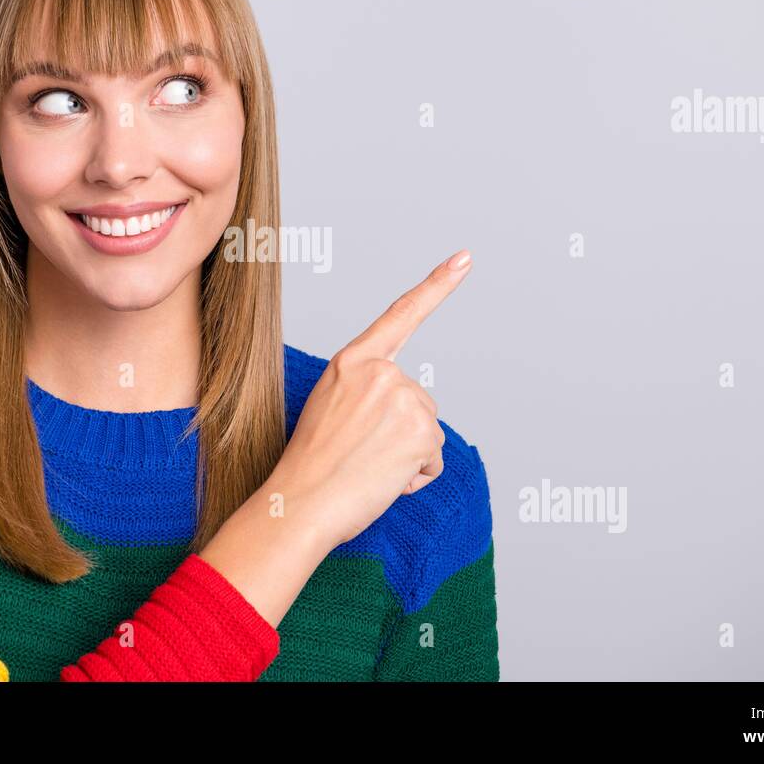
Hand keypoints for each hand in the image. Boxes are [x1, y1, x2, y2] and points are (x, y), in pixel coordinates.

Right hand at [268, 249, 473, 549]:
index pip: (401, 315)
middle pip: (418, 400)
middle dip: (400, 433)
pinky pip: (433, 459)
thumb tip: (405, 414)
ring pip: (427, 432)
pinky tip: (382, 480)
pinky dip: (415, 477)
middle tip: (359, 455)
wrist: (298, 505)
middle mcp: (379, 372)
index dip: (437, 285)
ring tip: (366, 468)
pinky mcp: (420, 430)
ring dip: (406, 457)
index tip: (464, 259)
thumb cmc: (310, 468)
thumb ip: (366, 395)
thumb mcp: (330, 410)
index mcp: (352, 362)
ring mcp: (402, 398)